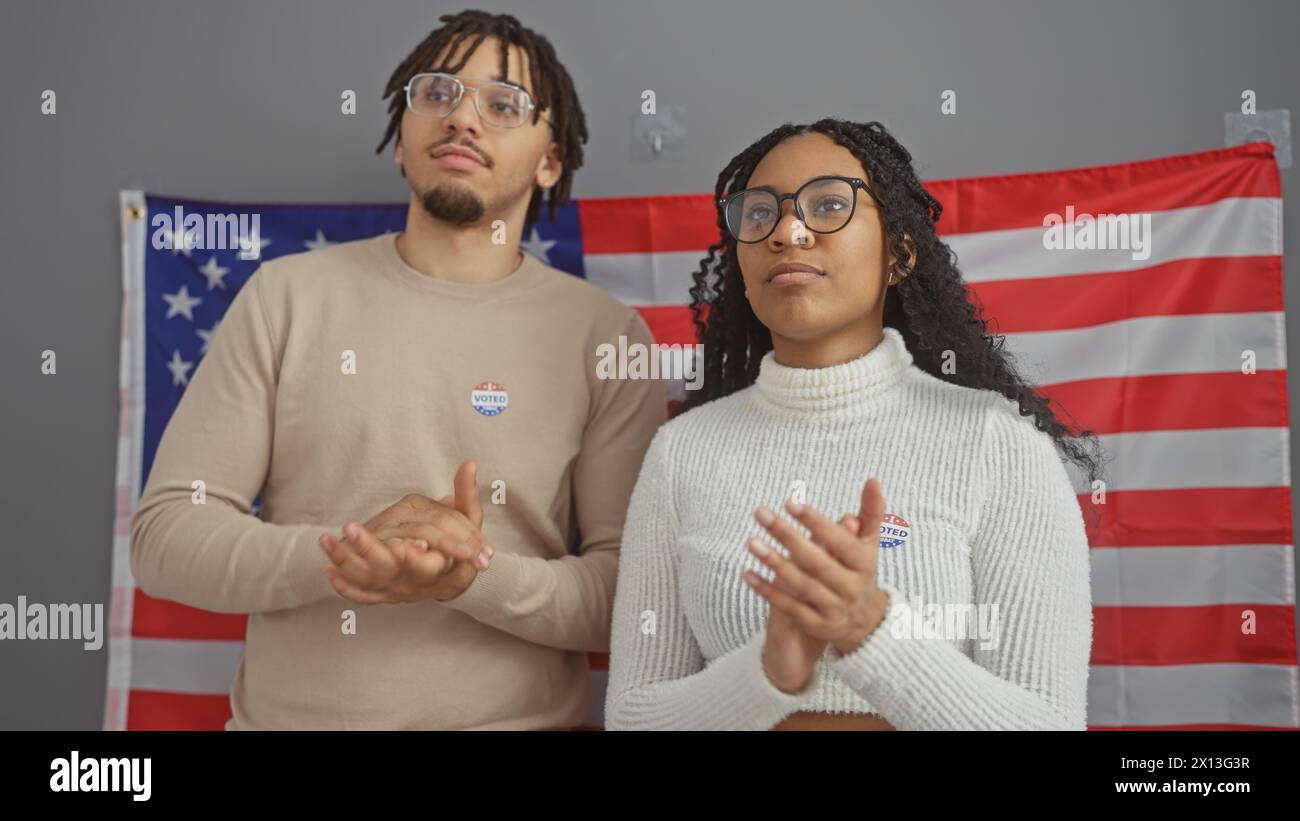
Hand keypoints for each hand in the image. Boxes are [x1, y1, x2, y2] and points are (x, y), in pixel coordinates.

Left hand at [319, 460, 492, 603]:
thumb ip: (467, 495)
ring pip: (368, 581)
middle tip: (350, 528)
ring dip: (346, 562)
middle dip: (369, 550)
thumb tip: (469, 464)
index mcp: (440, 567)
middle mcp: (416, 581)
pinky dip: (344, 586)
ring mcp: (397, 589)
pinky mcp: (383, 594)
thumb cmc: (460, 549)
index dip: (414, 558)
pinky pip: (361, 595)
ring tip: (326, 539)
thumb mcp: (469, 523)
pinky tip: (328, 569)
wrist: (451, 580)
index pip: (428, 565)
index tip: (402, 545)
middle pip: (390, 571)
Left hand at [745, 477, 891, 657]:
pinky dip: (768, 591)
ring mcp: (833, 609)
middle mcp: (850, 588)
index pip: (840, 541)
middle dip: (787, 536)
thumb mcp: (869, 542)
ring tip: (751, 541)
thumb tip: (872, 481)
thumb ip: (871, 512)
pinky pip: (789, 607)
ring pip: (800, 585)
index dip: (816, 522)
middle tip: (761, 512)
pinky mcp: (815, 625)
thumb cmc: (859, 568)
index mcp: (864, 563)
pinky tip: (748, 573)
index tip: (791, 502)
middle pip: (816, 561)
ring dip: (774, 562)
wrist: (862, 620)